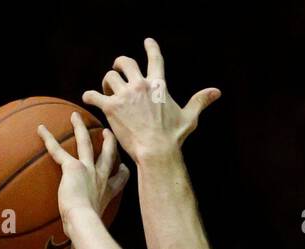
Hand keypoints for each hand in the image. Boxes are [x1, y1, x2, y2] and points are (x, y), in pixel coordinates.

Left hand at [37, 113, 129, 228]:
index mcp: (107, 192)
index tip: (124, 167)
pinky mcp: (73, 166)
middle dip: (109, 142)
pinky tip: (40, 129)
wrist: (84, 221)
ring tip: (75, 116)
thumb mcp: (90, 232)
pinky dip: (48, 139)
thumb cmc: (88, 230)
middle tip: (108, 132)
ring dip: (80, 128)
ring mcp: (88, 169)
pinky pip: (58, 150)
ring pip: (85, 142)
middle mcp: (100, 177)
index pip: (120, 179)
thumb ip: (83, 240)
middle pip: (108, 154)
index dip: (123, 172)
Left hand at [82, 38, 218, 162]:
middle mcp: (140, 85)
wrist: (156, 151)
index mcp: (158, 85)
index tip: (147, 42)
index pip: (154, 59)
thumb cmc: (173, 137)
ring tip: (105, 91)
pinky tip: (88, 98)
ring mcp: (125, 95)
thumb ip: (200, 101)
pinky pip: (93, 95)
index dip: (150, 48)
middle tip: (117, 70)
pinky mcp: (111, 107)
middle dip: (120, 64)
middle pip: (125, 62)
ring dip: (106, 82)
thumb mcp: (189, 117)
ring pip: (109, 77)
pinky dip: (89, 96)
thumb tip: (217, 92)